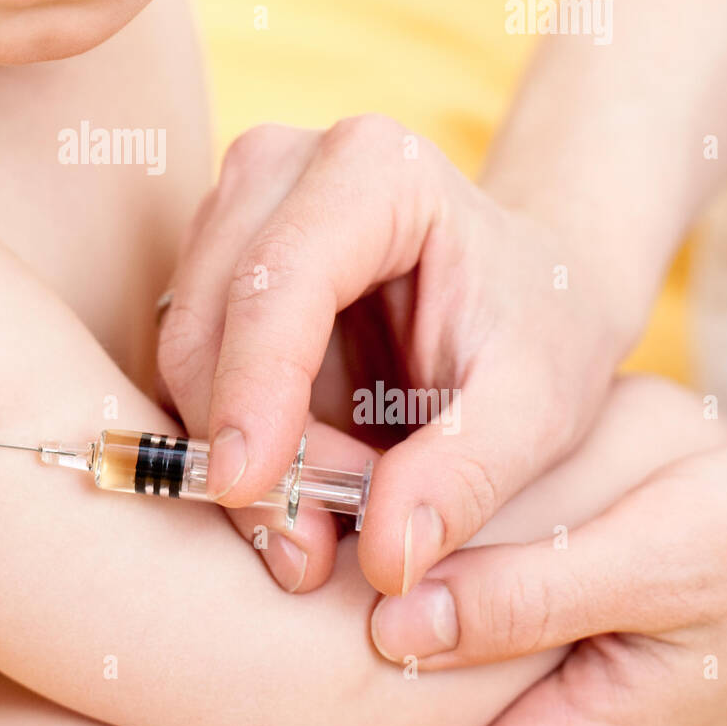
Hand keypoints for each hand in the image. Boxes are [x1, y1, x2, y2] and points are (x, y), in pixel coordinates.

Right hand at [155, 116, 635, 593]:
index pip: (280, 280)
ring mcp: (236, 207)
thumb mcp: (538, 409)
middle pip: (213, 320)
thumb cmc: (540, 331)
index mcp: (375, 168)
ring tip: (329, 519)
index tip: (246, 488)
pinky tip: (300, 478)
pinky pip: (190, 367)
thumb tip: (386, 558)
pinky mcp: (213, 259)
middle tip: (313, 551)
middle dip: (248, 444)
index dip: (253, 387)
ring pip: (186, 351)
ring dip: (237, 451)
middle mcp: (282, 166)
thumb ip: (468, 477)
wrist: (526, 292)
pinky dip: (230, 437)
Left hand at [199, 433, 726, 725]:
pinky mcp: (495, 625)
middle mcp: (523, 724)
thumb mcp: (661, 558)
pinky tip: (300, 601)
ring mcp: (506, 681)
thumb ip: (536, 595)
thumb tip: (400, 630)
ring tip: (222, 694)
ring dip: (314, 716)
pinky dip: (355, 647)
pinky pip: (416, 652)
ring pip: (395, 723)